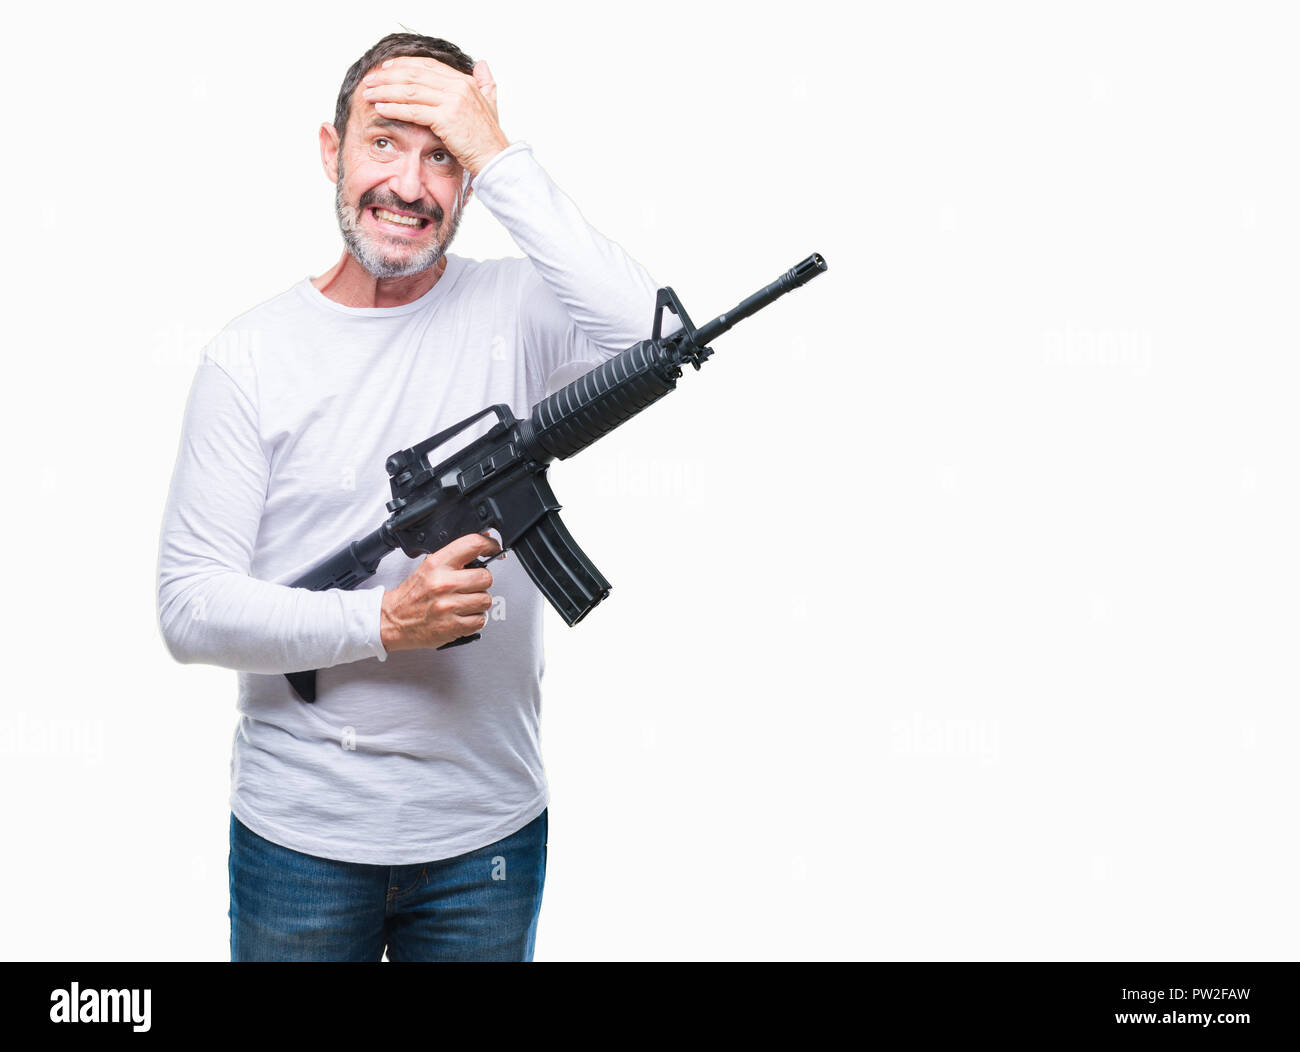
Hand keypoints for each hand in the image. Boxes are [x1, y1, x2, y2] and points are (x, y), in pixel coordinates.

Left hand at [360, 57, 507, 175]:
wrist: (496, 159)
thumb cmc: (489, 138)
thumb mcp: (491, 104)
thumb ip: (485, 82)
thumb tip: (482, 64)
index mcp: (465, 82)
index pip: (428, 66)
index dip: (404, 65)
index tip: (387, 68)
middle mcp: (458, 87)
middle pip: (415, 75)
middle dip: (388, 76)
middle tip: (370, 80)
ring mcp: (452, 101)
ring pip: (410, 91)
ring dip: (385, 91)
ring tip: (369, 94)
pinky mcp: (445, 118)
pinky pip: (413, 110)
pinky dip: (394, 108)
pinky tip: (380, 108)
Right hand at [380, 532, 501, 652]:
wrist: (393, 620)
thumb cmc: (412, 595)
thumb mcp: (429, 567)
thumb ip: (455, 556)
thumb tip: (483, 541)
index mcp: (437, 564)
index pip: (472, 545)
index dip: (489, 545)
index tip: (493, 548)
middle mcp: (443, 584)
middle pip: (486, 577)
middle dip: (481, 582)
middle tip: (471, 586)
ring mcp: (448, 606)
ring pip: (486, 600)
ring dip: (479, 603)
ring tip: (464, 603)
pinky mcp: (453, 626)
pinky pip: (480, 621)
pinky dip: (475, 620)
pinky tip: (462, 615)